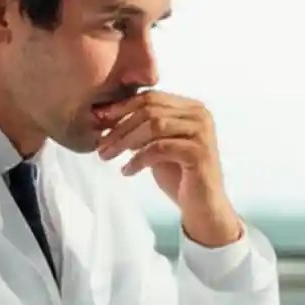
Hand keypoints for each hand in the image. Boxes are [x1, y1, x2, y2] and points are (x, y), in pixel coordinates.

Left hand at [95, 91, 241, 246]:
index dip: (124, 106)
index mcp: (192, 108)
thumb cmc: (179, 176)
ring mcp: (202, 133)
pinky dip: (138, 159)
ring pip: (154, 126)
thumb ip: (142, 128)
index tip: (101, 119)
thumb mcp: (158, 146)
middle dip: (121, 126)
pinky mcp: (199, 152)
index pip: (152, 97)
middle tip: (101, 143)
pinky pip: (159, 148)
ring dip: (125, 141)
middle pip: (151, 109)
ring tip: (108, 156)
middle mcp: (200, 115)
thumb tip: (109, 116)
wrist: (202, 207)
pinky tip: (127, 171)